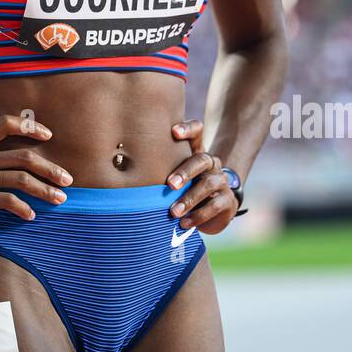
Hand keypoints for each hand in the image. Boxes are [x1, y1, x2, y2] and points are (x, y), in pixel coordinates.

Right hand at [0, 114, 73, 230]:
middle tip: (67, 178)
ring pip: (20, 180)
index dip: (30, 126)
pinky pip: (5, 201)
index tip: (48, 135)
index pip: (5, 123)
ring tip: (60, 199)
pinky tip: (31, 215)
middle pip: (23, 156)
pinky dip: (22, 208)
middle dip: (50, 167)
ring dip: (45, 190)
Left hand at [166, 118, 237, 235]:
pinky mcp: (228, 200)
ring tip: (173, 212)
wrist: (215, 210)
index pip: (197, 131)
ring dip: (189, 199)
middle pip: (201, 160)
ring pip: (208, 185)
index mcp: (197, 152)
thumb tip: (124, 169)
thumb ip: (159, 169)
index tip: (174, 132)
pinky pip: (215, 206)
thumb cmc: (185, 189)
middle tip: (170, 185)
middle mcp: (211, 163)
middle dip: (185, 172)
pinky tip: (184, 223)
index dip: (188, 129)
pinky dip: (198, 216)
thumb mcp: (174, 178)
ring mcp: (221, 181)